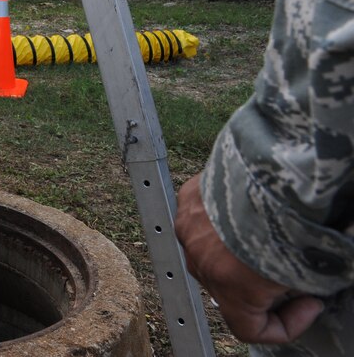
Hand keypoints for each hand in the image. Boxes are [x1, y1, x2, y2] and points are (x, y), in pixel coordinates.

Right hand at [174, 174, 324, 343]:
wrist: (271, 170)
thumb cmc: (291, 219)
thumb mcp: (309, 272)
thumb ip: (295, 290)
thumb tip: (301, 289)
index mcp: (230, 286)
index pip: (248, 329)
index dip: (285, 325)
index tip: (310, 304)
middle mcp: (201, 260)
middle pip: (229, 286)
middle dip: (261, 282)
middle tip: (293, 266)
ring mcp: (190, 226)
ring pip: (213, 250)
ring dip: (239, 250)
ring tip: (269, 233)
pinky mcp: (189, 197)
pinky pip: (204, 217)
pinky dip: (225, 218)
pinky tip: (251, 206)